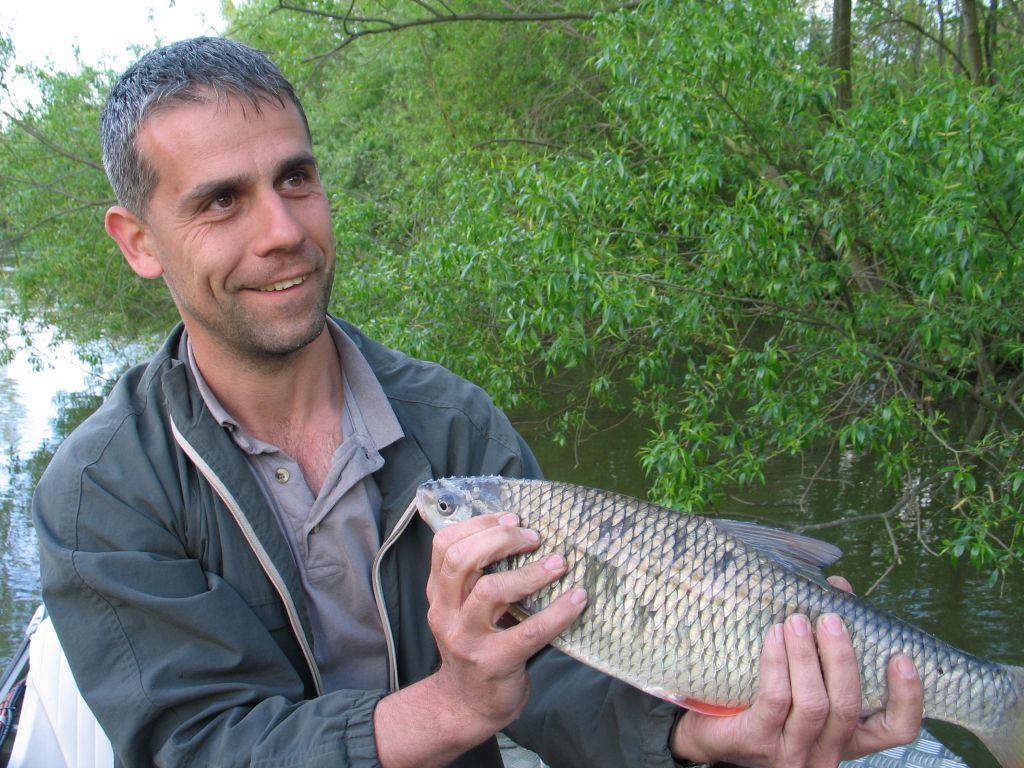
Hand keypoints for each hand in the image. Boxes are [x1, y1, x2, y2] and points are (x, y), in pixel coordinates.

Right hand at [425, 512, 586, 729]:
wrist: (467, 706)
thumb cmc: (475, 647)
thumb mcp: (462, 610)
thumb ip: (476, 577)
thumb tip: (516, 530)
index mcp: (439, 594)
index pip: (444, 545)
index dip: (478, 524)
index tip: (510, 517)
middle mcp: (446, 613)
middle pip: (462, 561)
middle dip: (500, 539)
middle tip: (533, 537)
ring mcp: (468, 640)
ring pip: (491, 591)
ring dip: (530, 573)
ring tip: (558, 564)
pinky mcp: (495, 662)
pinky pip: (530, 631)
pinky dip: (558, 612)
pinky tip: (577, 600)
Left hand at [669, 576, 923, 766]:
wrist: (704, 730)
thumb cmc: (760, 697)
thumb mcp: (801, 674)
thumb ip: (825, 636)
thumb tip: (840, 588)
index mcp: (845, 737)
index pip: (894, 730)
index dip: (908, 698)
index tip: (903, 658)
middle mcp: (824, 751)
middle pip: (849, 708)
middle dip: (842, 659)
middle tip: (831, 619)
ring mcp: (790, 752)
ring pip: (813, 705)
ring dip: (807, 657)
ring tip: (796, 621)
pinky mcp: (755, 742)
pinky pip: (774, 701)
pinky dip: (777, 664)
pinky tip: (773, 637)